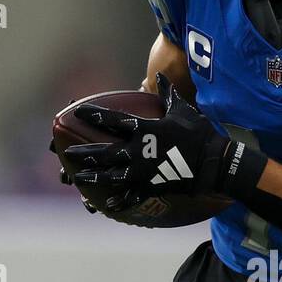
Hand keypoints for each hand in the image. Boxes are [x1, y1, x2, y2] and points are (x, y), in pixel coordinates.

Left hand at [64, 84, 231, 211]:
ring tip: (76, 178)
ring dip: (92, 177)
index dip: (94, 115)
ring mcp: (143, 171)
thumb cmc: (199, 133)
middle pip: (104, 152)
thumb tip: (159, 76)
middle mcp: (138, 151)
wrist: (214, 162)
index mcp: (144, 130)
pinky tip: (107, 205)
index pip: (112, 120)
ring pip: (111, 176)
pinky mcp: (152, 186)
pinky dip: (120, 201)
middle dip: (84, 152)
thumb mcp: (182, 110)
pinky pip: (132, 196)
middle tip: (68, 153)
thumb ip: (167, 94)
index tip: (78, 112)